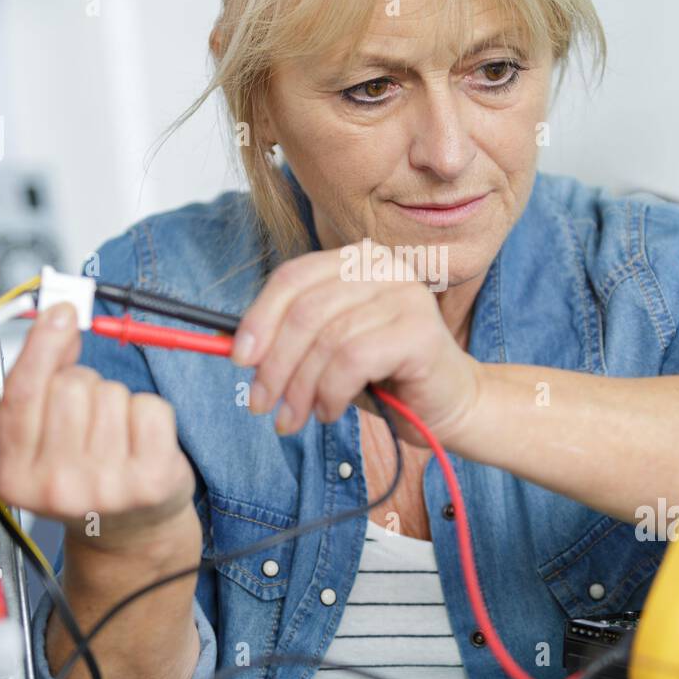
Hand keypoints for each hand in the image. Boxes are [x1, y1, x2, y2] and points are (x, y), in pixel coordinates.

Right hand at [0, 302, 197, 555]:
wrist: (129, 536)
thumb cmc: (85, 477)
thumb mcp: (44, 440)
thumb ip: (42, 381)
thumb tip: (58, 320)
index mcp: (16, 475)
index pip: (23, 393)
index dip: (43, 345)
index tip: (62, 312)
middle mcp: (56, 487)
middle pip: (73, 384)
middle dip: (86, 386)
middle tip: (91, 422)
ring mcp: (105, 488)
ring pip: (114, 393)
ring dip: (119, 404)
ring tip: (117, 440)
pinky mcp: (151, 482)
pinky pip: (152, 408)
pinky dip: (152, 415)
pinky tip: (143, 443)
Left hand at [230, 248, 482, 447]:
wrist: (449, 405)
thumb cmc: (384, 376)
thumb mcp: (326, 351)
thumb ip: (287, 338)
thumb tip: (228, 343)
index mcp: (356, 261)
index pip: (293, 277)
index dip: (259, 318)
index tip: (239, 360)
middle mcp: (382, 268)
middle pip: (305, 310)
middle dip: (275, 364)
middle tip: (261, 405)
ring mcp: (405, 294)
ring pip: (326, 339)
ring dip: (301, 388)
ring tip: (296, 417)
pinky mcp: (419, 330)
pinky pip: (353, 360)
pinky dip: (331, 392)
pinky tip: (330, 411)